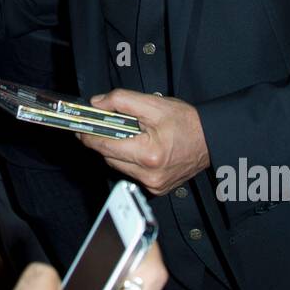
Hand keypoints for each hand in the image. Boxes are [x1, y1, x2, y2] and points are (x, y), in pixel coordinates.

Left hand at [78, 90, 209, 195]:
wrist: (211, 139)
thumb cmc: (186, 121)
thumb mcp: (153, 104)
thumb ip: (121, 101)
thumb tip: (97, 105)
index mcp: (148, 155)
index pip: (105, 146)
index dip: (88, 135)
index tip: (79, 128)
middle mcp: (150, 175)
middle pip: (109, 158)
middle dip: (104, 141)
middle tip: (104, 126)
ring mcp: (154, 185)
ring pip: (119, 167)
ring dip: (117, 151)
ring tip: (127, 135)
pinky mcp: (157, 188)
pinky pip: (132, 174)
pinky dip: (130, 161)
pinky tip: (140, 148)